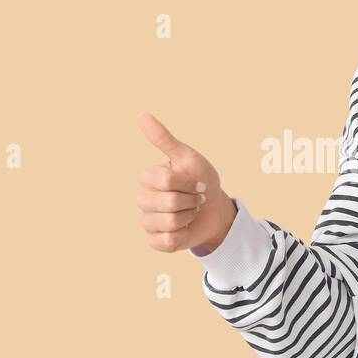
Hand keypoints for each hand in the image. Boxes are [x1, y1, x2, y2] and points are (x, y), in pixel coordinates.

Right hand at [137, 112, 236, 253]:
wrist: (214, 209)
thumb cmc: (201, 180)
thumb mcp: (188, 158)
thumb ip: (164, 139)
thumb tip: (143, 116)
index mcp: (148, 178)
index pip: (166, 180)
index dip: (189, 183)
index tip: (196, 183)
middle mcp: (143, 199)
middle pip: (168, 203)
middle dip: (191, 201)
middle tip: (194, 199)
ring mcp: (147, 221)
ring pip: (169, 223)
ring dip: (188, 218)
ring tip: (189, 212)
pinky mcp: (155, 241)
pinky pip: (166, 241)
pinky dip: (182, 235)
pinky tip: (184, 228)